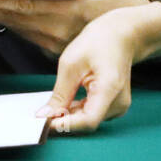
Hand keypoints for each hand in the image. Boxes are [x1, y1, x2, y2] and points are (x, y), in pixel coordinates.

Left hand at [37, 2, 160, 133]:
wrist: (120, 35)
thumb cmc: (96, 43)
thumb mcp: (70, 64)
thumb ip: (60, 94)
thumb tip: (46, 115)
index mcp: (109, 90)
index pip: (88, 121)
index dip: (65, 125)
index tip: (44, 123)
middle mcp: (118, 103)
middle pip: (87, 122)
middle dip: (63, 121)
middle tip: (40, 116)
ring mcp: (119, 105)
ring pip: (89, 119)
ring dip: (69, 115)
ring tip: (50, 107)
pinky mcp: (114, 104)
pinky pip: (93, 112)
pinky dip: (77, 110)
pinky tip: (65, 102)